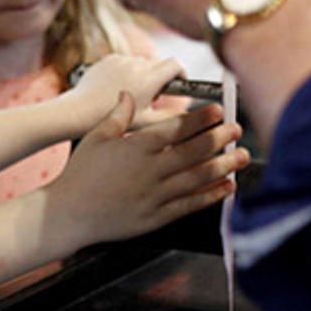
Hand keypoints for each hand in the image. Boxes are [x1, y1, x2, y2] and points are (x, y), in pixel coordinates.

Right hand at [47, 96, 247, 242]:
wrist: (68, 213)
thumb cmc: (80, 174)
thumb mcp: (96, 137)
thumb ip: (118, 115)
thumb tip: (130, 94)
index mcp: (136, 147)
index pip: (177, 129)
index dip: (201, 119)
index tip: (219, 112)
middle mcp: (150, 170)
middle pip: (194, 151)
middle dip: (219, 138)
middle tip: (237, 130)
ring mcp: (155, 195)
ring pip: (198, 177)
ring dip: (223, 165)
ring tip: (241, 156)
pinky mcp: (156, 217)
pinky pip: (190, 204)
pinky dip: (211, 195)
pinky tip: (227, 187)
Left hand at [67, 54, 183, 130]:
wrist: (79, 111)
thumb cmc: (112, 120)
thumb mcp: (146, 123)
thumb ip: (170, 118)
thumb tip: (186, 116)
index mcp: (149, 79)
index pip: (176, 64)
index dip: (181, 73)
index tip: (179, 84)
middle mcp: (137, 64)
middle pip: (159, 64)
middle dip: (160, 77)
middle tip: (152, 97)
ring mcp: (121, 60)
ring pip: (141, 63)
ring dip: (142, 74)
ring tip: (132, 95)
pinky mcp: (108, 59)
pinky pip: (124, 62)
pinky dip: (126, 72)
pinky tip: (116, 89)